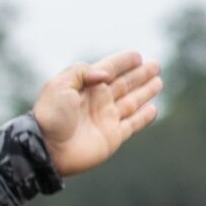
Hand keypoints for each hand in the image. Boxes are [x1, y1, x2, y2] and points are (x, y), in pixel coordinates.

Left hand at [33, 50, 162, 176]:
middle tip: (155, 65)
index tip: (137, 56)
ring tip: (158, 82)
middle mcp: (97, 102)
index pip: (109, 70)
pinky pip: (132, 124)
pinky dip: (144, 117)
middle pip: (124, 84)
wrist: (47, 149)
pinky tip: (152, 108)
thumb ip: (82, 72)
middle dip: (140, 75)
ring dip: (145, 92)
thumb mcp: (59, 85)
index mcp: (85, 87)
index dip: (123, 62)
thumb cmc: (51, 116)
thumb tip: (106, 74)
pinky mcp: (112, 137)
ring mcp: (106, 119)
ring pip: (131, 102)